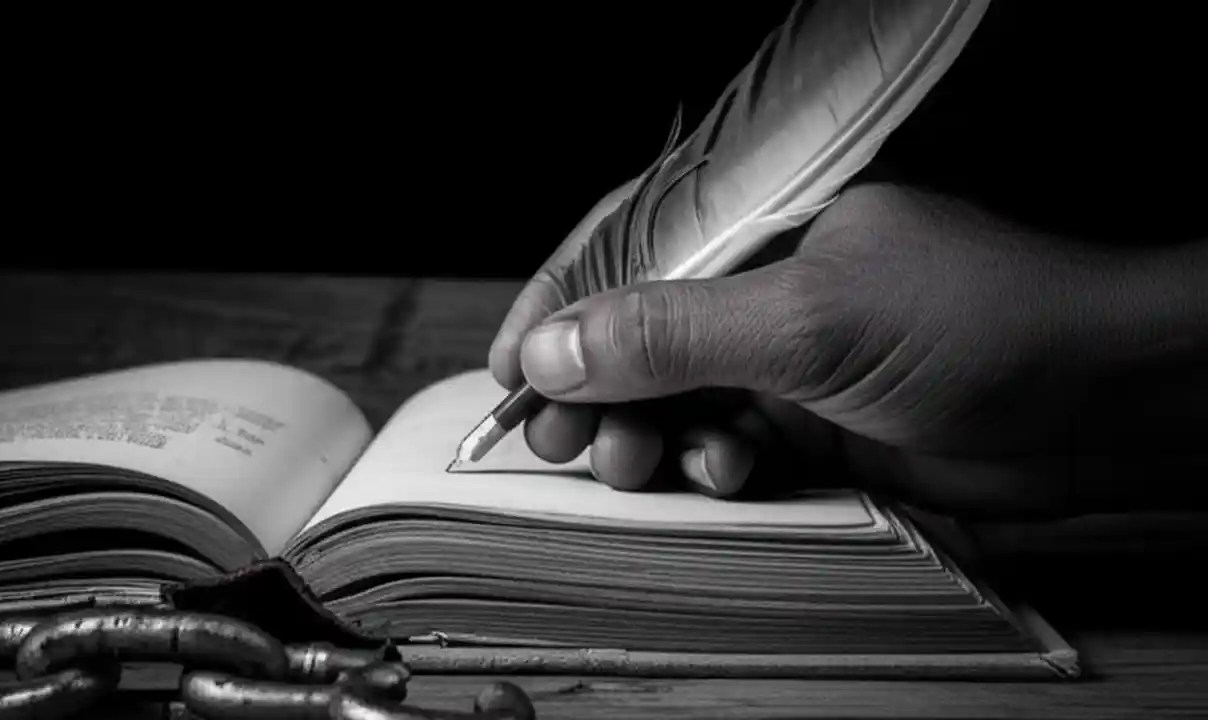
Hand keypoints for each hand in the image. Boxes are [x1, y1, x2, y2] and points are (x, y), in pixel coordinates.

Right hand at [489, 181, 1207, 519]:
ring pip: (676, 399)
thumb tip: (553, 351)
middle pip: (638, 334)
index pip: (624, 249)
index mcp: (757, 225)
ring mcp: (785, 357)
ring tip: (647, 462)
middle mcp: (763, 286)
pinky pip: (727, 445)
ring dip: (650, 436)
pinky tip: (730, 472)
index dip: (557, 306)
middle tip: (567, 439)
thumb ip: (674, 335)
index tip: (508, 371)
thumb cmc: (978, 321)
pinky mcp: (810, 422)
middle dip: (595, 389)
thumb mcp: (809, 321)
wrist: (1099, 406)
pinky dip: (711, 466)